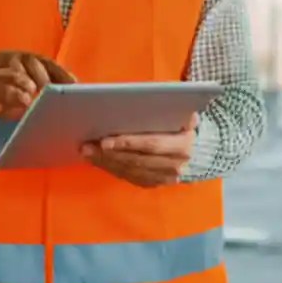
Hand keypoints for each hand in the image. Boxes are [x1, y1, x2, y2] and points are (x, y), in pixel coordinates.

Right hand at [0, 50, 74, 127]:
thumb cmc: (2, 101)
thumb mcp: (25, 95)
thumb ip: (42, 91)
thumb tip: (67, 97)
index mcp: (20, 59)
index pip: (45, 61)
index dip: (61, 71)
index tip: (75, 85)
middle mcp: (6, 58)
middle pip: (31, 61)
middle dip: (46, 77)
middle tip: (57, 92)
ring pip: (15, 70)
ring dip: (31, 83)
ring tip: (41, 95)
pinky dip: (14, 93)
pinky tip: (25, 101)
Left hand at [81, 114, 198, 187]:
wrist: (194, 145)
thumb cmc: (178, 121)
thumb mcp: (176, 109)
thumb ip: (164, 105)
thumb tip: (138, 98)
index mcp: (182, 144)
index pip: (151, 145)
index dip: (127, 143)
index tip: (105, 141)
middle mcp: (175, 165)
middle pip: (136, 161)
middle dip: (109, 154)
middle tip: (87, 147)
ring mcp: (165, 178)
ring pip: (130, 171)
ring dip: (106, 162)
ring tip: (87, 152)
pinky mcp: (154, 183)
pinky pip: (129, 178)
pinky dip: (112, 169)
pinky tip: (97, 160)